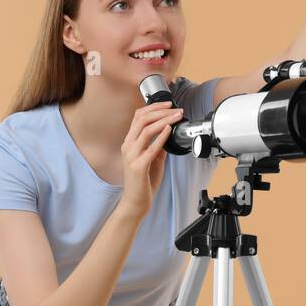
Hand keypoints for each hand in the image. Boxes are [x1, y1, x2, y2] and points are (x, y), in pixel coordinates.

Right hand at [118, 100, 184, 217]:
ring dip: (164, 120)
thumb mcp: (153, 159)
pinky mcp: (138, 167)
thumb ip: (158, 146)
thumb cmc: (144, 181)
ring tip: (177, 117)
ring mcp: (131, 156)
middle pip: (142, 119)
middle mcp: (128, 146)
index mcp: (130, 142)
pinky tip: (169, 130)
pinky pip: (151, 148)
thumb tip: (169, 134)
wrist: (136, 202)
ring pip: (146, 130)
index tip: (168, 104)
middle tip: (176, 109)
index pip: (138, 117)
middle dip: (161, 111)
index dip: (153, 107)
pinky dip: (161, 137)